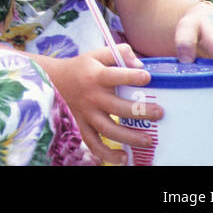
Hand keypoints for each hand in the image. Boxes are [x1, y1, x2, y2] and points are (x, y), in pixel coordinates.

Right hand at [40, 45, 159, 165]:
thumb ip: (119, 53)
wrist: (54, 79)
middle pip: (116, 107)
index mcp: (95, 76)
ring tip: (148, 139)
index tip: (147, 77)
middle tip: (158, 113)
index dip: (131, 76)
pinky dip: (106, 154)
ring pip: (107, 128)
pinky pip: (93, 143)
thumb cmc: (82, 67)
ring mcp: (86, 113)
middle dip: (138, 111)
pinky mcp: (83, 125)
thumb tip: (140, 65)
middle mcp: (91, 96)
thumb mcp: (97, 54)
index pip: (114, 76)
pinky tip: (123, 158)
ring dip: (128, 137)